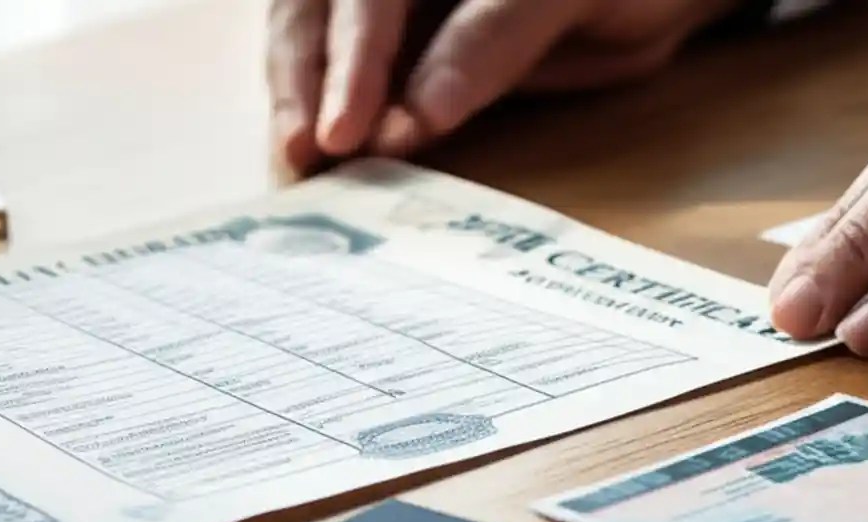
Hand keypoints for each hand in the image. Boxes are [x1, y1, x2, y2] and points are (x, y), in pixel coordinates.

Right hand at [268, 0, 740, 172]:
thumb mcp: (569, 0)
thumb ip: (495, 39)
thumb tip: (418, 113)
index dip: (359, 58)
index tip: (356, 131)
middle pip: (322, 3)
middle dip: (309, 77)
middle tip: (307, 153)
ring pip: (313, 25)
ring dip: (300, 93)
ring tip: (298, 159)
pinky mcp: (396, 32)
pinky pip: (344, 61)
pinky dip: (326, 103)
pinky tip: (315, 148)